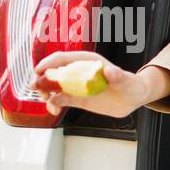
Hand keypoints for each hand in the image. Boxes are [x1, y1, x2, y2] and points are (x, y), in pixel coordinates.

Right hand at [32, 52, 165, 117]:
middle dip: (42, 79)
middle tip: (36, 88)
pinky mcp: (77, 98)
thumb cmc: (130, 85)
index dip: (49, 63)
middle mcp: (78, 72)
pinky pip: (60, 100)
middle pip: (53, 72)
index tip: (38, 70)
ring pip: (53, 87)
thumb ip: (117, 76)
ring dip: (45, 93)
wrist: (133, 98)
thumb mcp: (125, 81)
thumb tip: (109, 71)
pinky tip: (54, 111)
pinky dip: (53, 104)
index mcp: (86, 62)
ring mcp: (76, 85)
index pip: (63, 58)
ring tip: (48, 102)